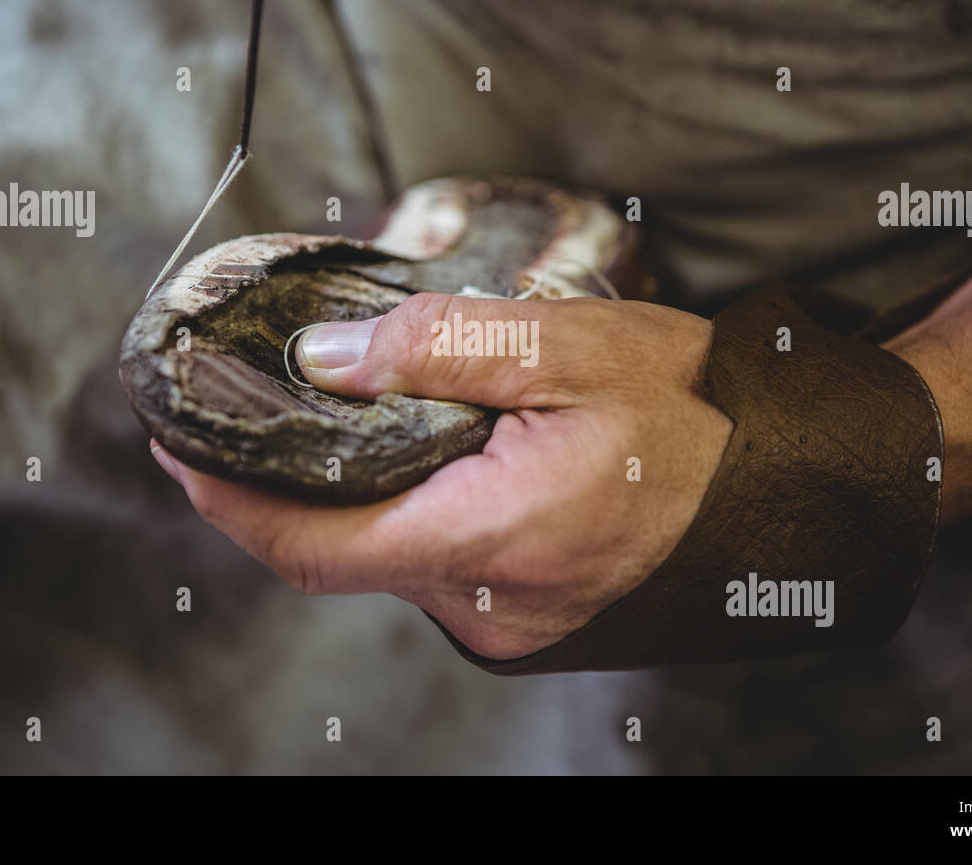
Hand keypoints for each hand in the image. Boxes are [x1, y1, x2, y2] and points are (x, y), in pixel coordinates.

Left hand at [150, 293, 733, 659]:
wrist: (792, 484)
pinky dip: (409, 518)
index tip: (179, 450)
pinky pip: (440, 572)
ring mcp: (515, 624)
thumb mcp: (568, 348)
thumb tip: (324, 362)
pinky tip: (426, 464)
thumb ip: (437, 349)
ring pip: (393, 563)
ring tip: (347, 423)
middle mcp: (491, 606)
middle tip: (255, 415)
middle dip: (287, 490)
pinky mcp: (534, 619)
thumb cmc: (697, 412)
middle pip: (345, 555)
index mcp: (490, 539)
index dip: (230, 504)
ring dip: (355, 500)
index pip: (314, 546)